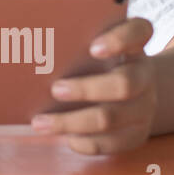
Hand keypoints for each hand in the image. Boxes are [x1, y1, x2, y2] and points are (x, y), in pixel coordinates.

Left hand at [30, 17, 156, 154]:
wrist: (133, 93)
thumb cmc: (99, 63)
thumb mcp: (93, 45)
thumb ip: (74, 40)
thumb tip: (28, 39)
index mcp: (134, 46)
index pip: (140, 31)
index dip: (120, 40)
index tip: (92, 48)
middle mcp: (144, 75)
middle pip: (124, 84)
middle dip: (85, 89)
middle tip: (54, 89)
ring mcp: (145, 106)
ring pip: (111, 118)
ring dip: (72, 122)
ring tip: (40, 123)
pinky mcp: (138, 133)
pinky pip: (112, 143)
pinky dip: (85, 142)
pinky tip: (65, 138)